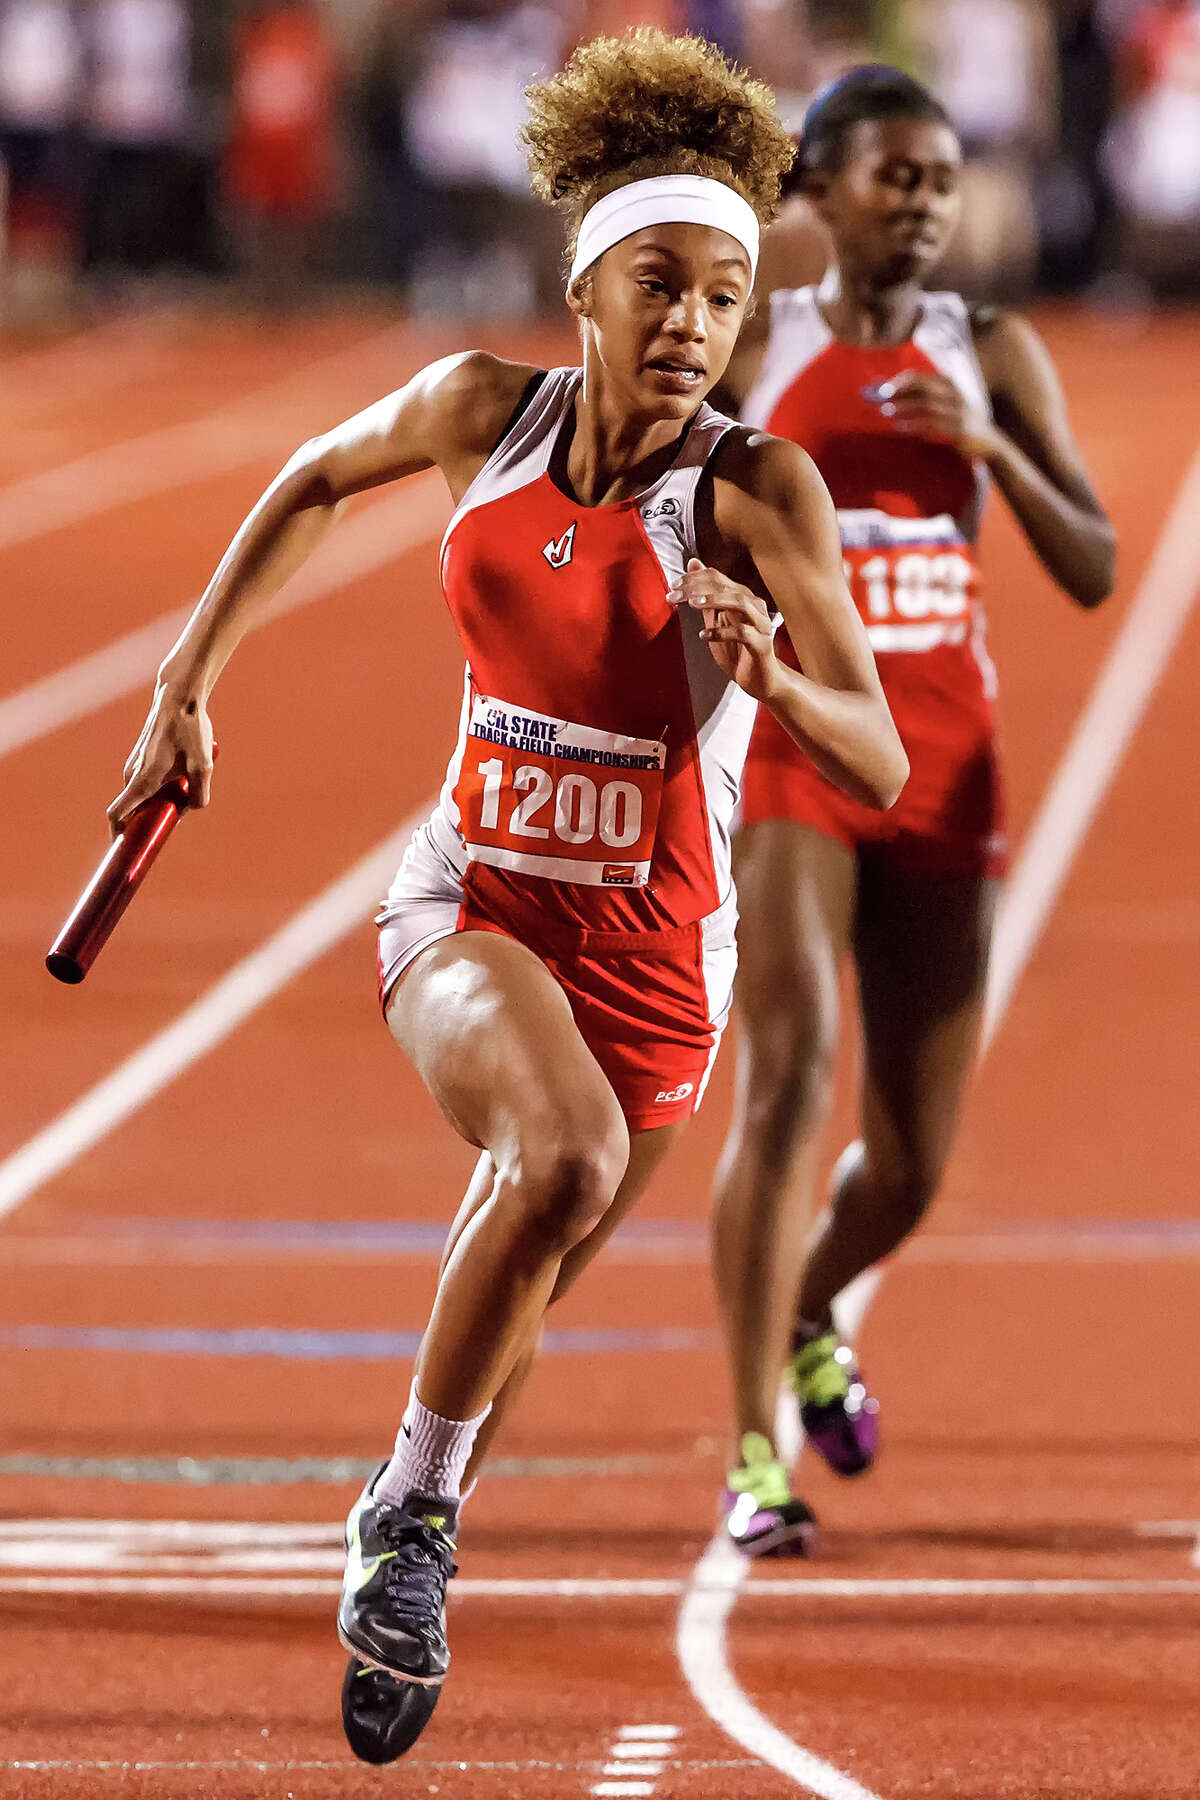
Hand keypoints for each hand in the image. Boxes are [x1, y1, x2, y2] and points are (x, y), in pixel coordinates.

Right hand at [107, 681, 213, 833]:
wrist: (180, 697)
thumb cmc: (190, 730)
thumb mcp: (204, 767)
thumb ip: (198, 796)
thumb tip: (187, 810)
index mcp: (142, 780)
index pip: (116, 815)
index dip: (118, 836)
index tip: (128, 849)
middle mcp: (132, 774)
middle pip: (134, 810)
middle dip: (151, 820)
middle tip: (175, 815)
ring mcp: (133, 765)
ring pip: (143, 795)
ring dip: (160, 800)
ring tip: (185, 785)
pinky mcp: (140, 758)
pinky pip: (146, 782)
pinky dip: (160, 787)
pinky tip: (184, 772)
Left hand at [668, 558, 779, 700]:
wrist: (759, 679)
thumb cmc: (737, 650)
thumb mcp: (715, 619)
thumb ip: (705, 595)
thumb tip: (693, 563)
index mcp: (742, 597)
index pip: (717, 577)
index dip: (693, 579)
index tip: (672, 586)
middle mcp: (754, 606)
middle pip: (726, 586)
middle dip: (696, 588)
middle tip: (673, 595)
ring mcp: (760, 624)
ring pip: (740, 602)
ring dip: (715, 600)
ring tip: (693, 604)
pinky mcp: (762, 644)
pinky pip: (743, 632)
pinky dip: (722, 632)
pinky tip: (704, 635)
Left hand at [872, 370, 998, 458]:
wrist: (989, 443)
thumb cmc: (960, 424)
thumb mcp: (946, 407)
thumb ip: (924, 400)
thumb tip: (892, 396)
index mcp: (950, 387)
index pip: (921, 377)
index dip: (900, 381)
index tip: (882, 388)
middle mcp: (955, 396)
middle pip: (924, 387)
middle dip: (901, 389)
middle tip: (881, 396)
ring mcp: (958, 412)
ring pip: (927, 405)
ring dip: (905, 407)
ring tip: (887, 412)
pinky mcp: (959, 430)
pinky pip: (934, 425)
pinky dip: (916, 425)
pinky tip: (902, 427)